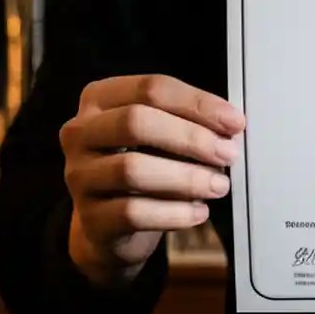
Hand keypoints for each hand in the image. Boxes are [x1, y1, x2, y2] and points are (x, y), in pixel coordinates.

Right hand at [60, 74, 245, 287]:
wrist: (108, 225)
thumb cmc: (144, 165)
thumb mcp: (160, 136)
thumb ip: (188, 123)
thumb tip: (231, 127)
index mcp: (100, 99)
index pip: (151, 88)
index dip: (197, 103)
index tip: (235, 122)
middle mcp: (80, 133)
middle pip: (136, 122)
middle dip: (191, 137)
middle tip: (228, 153)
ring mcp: (79, 176)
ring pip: (132, 169)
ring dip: (187, 177)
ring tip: (219, 185)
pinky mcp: (89, 218)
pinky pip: (133, 213)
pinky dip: (174, 213)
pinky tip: (199, 212)